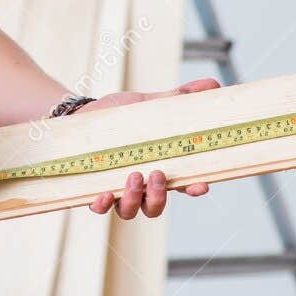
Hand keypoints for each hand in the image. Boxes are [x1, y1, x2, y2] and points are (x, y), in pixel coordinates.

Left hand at [81, 77, 219, 216]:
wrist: (83, 114)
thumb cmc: (120, 114)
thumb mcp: (149, 104)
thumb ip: (178, 97)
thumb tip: (212, 84)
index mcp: (159, 168)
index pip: (182, 185)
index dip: (193, 188)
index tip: (201, 184)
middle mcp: (140, 186)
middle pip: (155, 208)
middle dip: (158, 197)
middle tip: (156, 173)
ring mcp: (117, 190)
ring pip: (129, 211)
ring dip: (133, 200)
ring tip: (133, 176)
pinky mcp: (94, 189)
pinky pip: (99, 208)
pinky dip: (102, 205)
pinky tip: (103, 195)